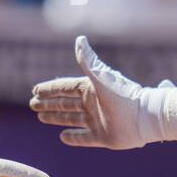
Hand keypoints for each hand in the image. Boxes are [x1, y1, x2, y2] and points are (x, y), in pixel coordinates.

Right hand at [29, 36, 166, 149]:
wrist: (144, 117)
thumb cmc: (122, 95)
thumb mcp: (101, 77)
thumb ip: (88, 60)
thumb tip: (79, 39)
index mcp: (90, 89)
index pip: (64, 88)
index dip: (49, 89)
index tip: (35, 90)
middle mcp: (92, 104)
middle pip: (64, 103)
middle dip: (48, 104)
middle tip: (33, 105)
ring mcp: (97, 121)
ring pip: (71, 119)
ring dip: (56, 118)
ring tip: (41, 117)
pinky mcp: (103, 137)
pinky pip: (83, 137)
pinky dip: (73, 138)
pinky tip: (62, 137)